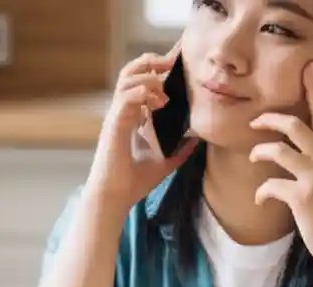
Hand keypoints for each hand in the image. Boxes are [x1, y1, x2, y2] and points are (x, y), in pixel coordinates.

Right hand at [85, 42, 200, 213]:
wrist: (116, 197)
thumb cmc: (133, 182)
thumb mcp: (165, 162)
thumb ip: (180, 149)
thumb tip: (197, 139)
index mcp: (132, 117)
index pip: (142, 82)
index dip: (158, 69)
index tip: (178, 64)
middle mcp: (123, 112)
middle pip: (131, 71)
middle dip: (153, 62)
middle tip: (173, 63)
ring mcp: (116, 116)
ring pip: (126, 78)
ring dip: (148, 76)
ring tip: (165, 87)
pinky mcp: (114, 124)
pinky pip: (125, 97)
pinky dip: (142, 92)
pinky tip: (158, 100)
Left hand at [249, 62, 312, 271]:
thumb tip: (300, 154)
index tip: (307, 68)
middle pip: (296, 124)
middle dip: (270, 118)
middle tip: (255, 122)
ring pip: (279, 149)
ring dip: (260, 150)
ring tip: (252, 155)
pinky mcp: (303, 197)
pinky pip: (271, 184)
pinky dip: (261, 191)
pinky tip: (260, 200)